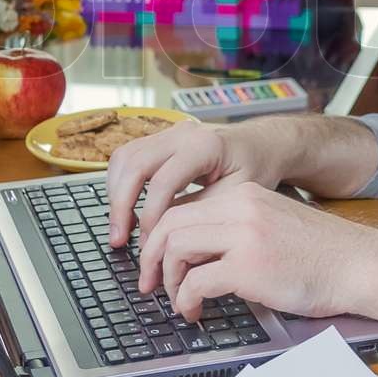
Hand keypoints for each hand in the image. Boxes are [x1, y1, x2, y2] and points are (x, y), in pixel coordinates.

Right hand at [106, 120, 281, 245]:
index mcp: (204, 146)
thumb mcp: (237, 195)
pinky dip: (121, 183)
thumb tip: (164, 234)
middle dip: (120, 205)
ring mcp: (169, 132)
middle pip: (134, 164)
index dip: (150, 216)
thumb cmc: (256, 168)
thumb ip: (199, 210)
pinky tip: (126, 209)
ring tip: (121, 228)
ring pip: (124, 157)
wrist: (262, 145)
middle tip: (118, 239)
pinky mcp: (161, 139)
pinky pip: (128, 156)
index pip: (162, 182)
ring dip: (115, 194)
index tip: (148, 244)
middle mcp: (182, 134)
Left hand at [138, 179, 377, 318]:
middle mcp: (240, 207)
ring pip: (176, 248)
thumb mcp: (274, 224)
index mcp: (245, 194)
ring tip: (177, 300)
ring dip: (167, 279)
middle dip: (151, 257)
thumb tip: (200, 255)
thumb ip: (238, 229)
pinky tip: (195, 311)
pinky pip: (195, 282)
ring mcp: (243, 235)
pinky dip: (186, 300)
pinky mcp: (248, 267)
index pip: (183, 207)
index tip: (158, 262)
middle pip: (170, 223)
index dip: (161, 238)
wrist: (358, 264)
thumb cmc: (322, 254)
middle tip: (149, 283)